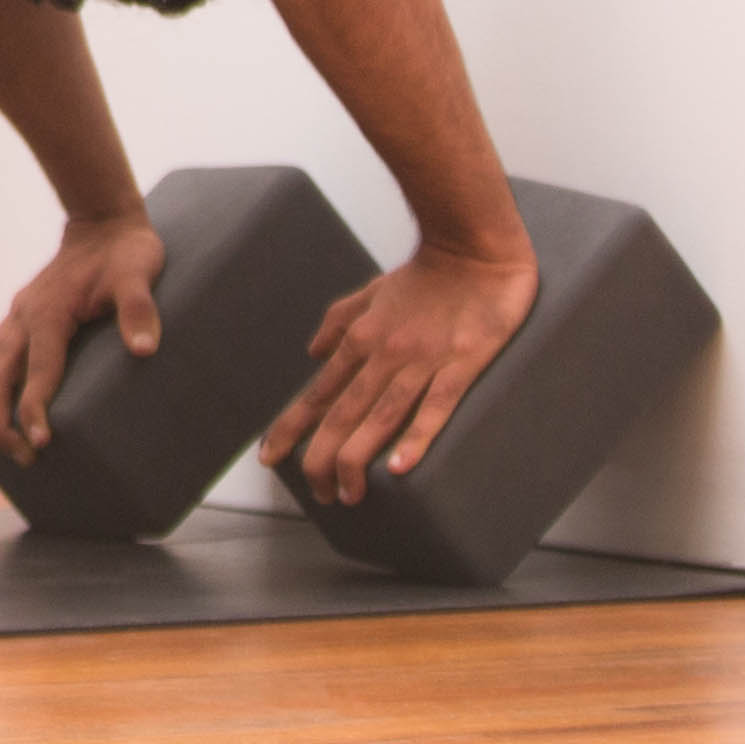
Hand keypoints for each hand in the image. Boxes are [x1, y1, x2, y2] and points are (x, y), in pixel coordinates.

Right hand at [0, 208, 165, 463]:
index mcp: (49, 313)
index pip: (38, 369)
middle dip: (0, 421)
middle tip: (22, 459)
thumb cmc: (124, 253)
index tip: (41, 443)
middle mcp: (21, 319)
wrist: (101, 224)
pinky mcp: (12, 323)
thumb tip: (145, 349)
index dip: (35, 406)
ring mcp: (12, 321)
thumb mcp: (138, 274)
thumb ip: (138, 309)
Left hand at [259, 244, 537, 505]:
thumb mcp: (370, 292)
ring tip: (348, 494)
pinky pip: (435, 406)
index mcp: (360, 341)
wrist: (474, 248)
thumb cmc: (425, 274)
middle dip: (322, 459)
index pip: (317, 393)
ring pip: (380, 417)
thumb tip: (313, 354)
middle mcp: (382, 354)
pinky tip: (400, 468)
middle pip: (342, 415)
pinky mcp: (461, 364)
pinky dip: (416, 437)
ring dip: (359, 459)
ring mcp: (421, 361)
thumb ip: (339, 322)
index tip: (269, 457)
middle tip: (317, 495)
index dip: (290, 428)